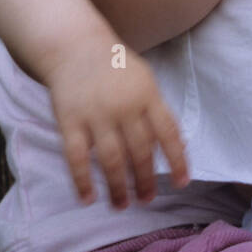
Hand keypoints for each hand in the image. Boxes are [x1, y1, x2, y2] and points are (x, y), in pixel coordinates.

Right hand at [43, 31, 188, 207]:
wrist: (75, 46)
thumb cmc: (115, 68)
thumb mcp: (144, 81)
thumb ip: (158, 113)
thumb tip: (180, 148)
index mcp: (147, 95)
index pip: (168, 133)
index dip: (178, 160)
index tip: (182, 183)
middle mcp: (124, 106)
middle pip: (140, 151)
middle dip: (145, 180)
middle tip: (147, 199)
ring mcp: (96, 114)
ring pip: (111, 159)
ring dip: (118, 187)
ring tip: (122, 205)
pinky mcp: (70, 120)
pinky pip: (76, 157)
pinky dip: (82, 180)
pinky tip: (88, 198)